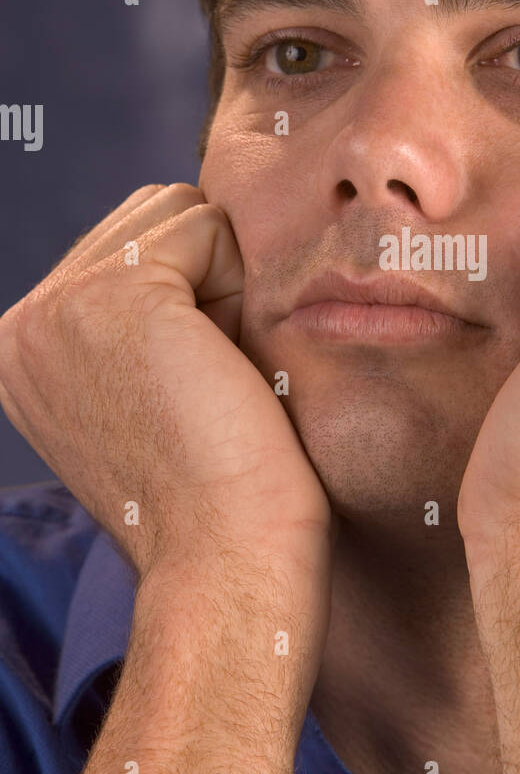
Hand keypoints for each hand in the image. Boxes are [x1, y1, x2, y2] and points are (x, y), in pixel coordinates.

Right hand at [0, 184, 331, 587]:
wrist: (226, 562)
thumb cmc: (222, 492)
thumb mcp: (154, 392)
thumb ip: (145, 321)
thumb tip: (200, 237)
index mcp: (26, 350)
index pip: (132, 243)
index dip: (196, 301)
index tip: (188, 397)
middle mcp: (24, 325)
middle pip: (155, 213)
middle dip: (209, 280)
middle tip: (209, 384)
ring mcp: (57, 306)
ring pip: (182, 211)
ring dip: (226, 282)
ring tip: (214, 374)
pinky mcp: (113, 294)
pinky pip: (211, 228)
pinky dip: (242, 289)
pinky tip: (224, 367)